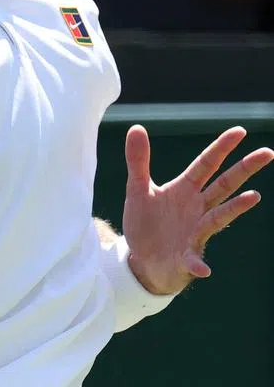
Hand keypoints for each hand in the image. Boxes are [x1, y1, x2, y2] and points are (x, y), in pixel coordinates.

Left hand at [122, 124, 273, 295]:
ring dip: (235, 208)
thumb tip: (136, 127)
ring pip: (219, 217)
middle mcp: (196, 209)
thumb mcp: (138, 189)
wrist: (142, 260)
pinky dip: (198, 264)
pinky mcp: (186, 257)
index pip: (206, 164)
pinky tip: (203, 269)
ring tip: (254, 197)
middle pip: (224, 185)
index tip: (241, 130)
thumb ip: (138, 161)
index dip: (221, 148)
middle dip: (244, 169)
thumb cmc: (146, 223)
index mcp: (185, 190)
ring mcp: (195, 232)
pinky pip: (194, 260)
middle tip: (268, 152)